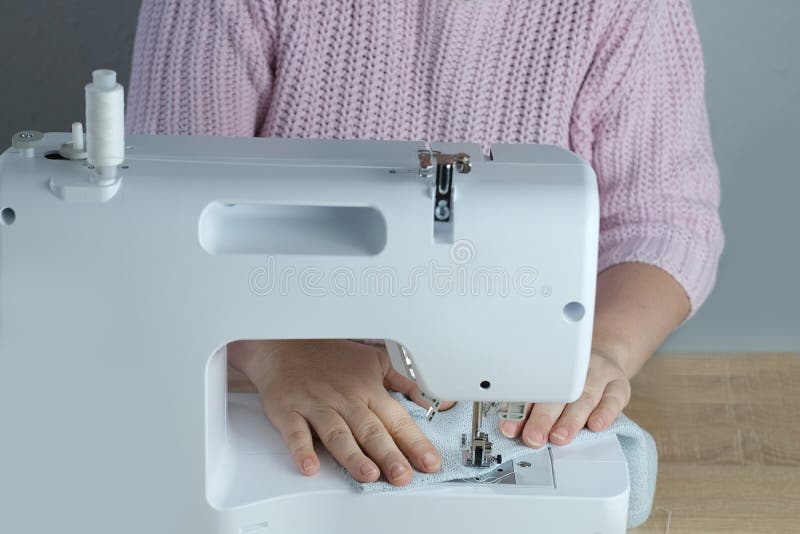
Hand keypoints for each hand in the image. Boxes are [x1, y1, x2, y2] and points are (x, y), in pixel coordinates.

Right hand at [227, 339, 443, 485]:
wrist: (286, 342)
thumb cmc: (332, 357)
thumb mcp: (375, 362)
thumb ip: (407, 383)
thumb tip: (440, 401)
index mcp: (368, 390)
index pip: (397, 420)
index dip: (415, 443)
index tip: (430, 463)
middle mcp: (345, 399)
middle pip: (370, 430)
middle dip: (388, 454)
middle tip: (402, 476)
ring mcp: (316, 405)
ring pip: (337, 433)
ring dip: (352, 455)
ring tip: (367, 474)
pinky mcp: (288, 411)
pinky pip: (295, 432)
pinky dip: (301, 450)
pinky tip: (310, 466)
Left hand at [498, 349, 630, 446]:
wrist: (605, 361)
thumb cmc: (572, 381)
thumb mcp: (551, 387)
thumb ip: (532, 407)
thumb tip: (512, 429)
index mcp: (551, 367)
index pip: (533, 390)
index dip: (519, 410)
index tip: (509, 428)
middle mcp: (575, 370)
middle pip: (557, 394)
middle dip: (543, 418)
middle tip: (533, 437)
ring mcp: (599, 375)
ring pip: (584, 397)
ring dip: (571, 420)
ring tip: (559, 437)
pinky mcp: (619, 385)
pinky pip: (613, 398)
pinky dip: (604, 413)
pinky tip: (595, 426)